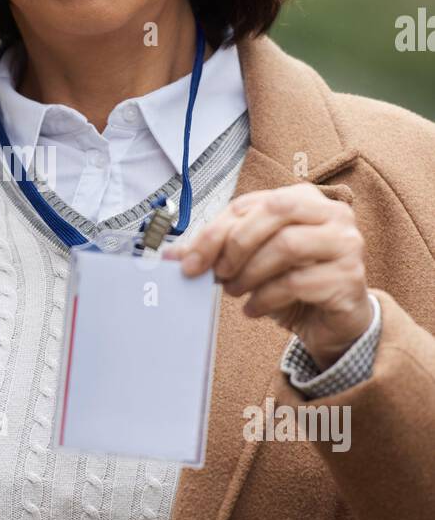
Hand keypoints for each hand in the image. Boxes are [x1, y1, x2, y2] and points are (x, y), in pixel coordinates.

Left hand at [163, 185, 372, 370]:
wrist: (332, 321)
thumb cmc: (291, 283)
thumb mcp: (250, 262)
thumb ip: (216, 252)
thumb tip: (169, 255)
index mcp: (303, 198)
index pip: (250, 204)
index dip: (214, 231)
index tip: (188, 261)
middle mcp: (331, 214)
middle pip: (275, 212)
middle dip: (235, 244)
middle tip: (216, 274)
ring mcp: (346, 244)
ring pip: (287, 245)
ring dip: (250, 273)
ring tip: (234, 292)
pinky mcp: (349, 278)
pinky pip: (297, 282)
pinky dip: (265, 298)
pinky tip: (253, 309)